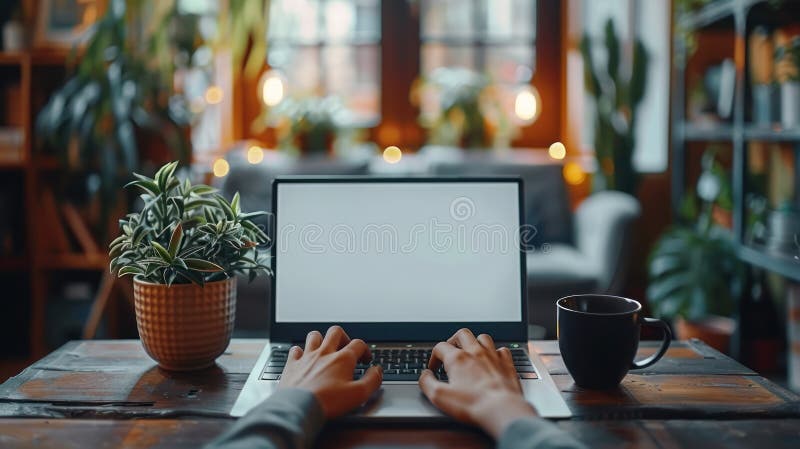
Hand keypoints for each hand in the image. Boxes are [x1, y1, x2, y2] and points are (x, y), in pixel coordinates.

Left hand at [278, 325, 382, 417]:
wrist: (299, 407)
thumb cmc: (328, 402)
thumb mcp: (359, 394)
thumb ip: (372, 380)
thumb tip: (377, 371)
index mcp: (342, 359)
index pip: (358, 344)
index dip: (365, 350)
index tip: (365, 360)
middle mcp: (324, 353)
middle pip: (336, 332)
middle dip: (344, 337)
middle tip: (346, 348)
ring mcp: (307, 357)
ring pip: (314, 336)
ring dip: (321, 340)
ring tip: (325, 349)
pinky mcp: (292, 365)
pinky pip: (295, 350)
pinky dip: (300, 352)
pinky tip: (303, 358)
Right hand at [419, 328, 536, 438]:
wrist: (501, 409)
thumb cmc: (472, 404)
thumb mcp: (439, 397)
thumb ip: (426, 383)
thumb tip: (424, 375)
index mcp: (457, 359)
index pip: (440, 347)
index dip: (433, 357)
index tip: (434, 369)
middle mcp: (475, 352)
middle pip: (462, 334)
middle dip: (454, 340)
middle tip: (451, 351)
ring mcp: (493, 356)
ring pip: (482, 337)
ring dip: (475, 342)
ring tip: (471, 352)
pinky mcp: (507, 364)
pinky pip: (502, 349)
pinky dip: (496, 352)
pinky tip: (493, 360)